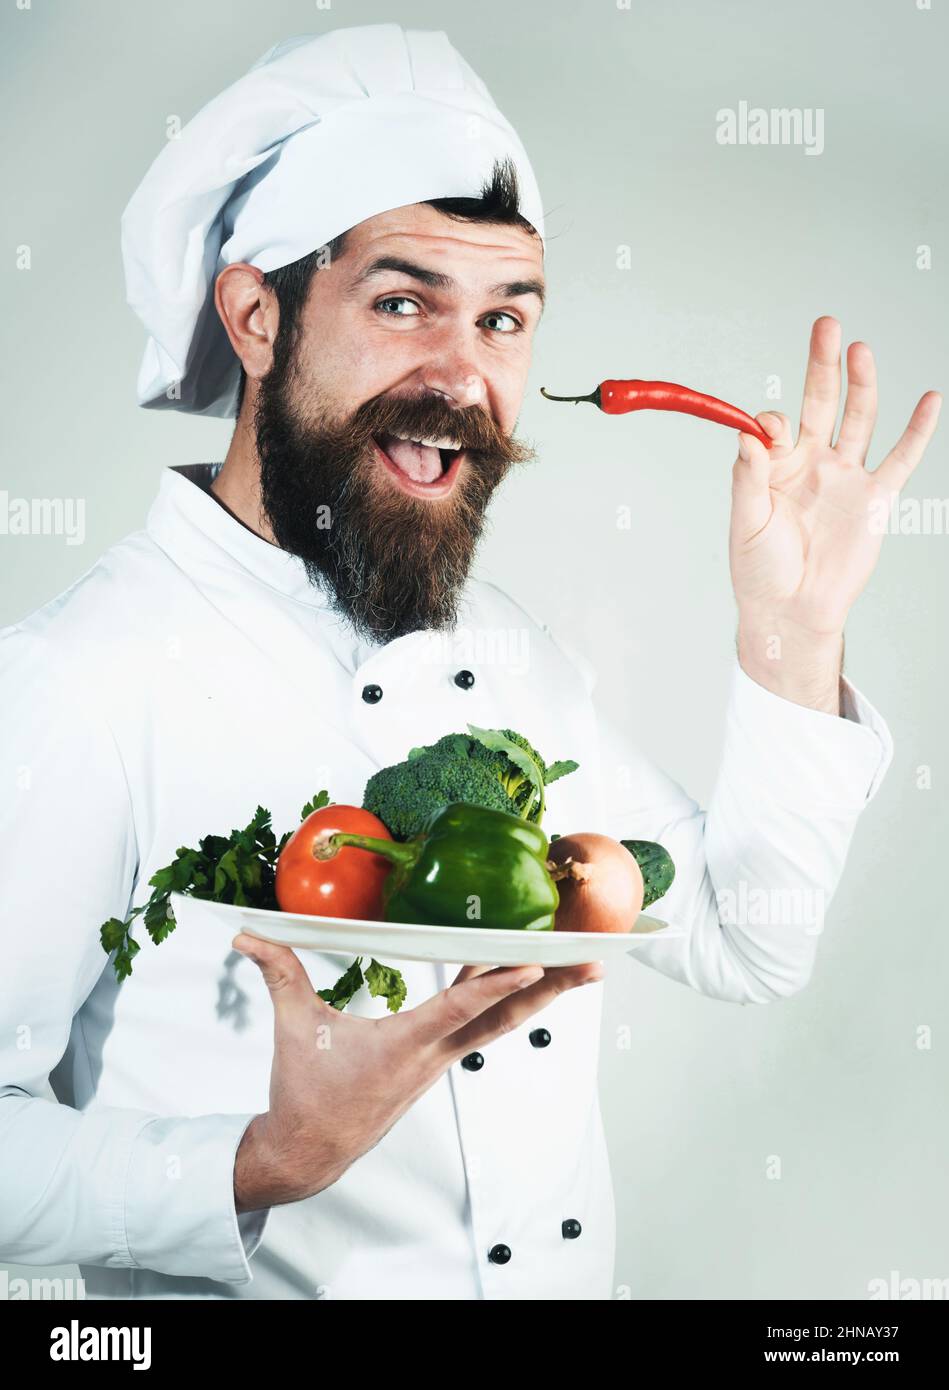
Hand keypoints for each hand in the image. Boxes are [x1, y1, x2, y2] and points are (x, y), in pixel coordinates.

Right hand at [231, 936, 602, 1212]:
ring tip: (578, 968)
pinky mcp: (434, 1062)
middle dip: (550, 989)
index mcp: (403, 1046)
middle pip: (503, 1015)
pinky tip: (517, 978)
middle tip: (592, 963)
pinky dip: (504, 1001)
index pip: (457, 1009)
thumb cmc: (305, 1093)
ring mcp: (438, 1060)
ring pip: (499, 1022)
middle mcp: (432, 1053)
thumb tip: (248, 934)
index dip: (496, 985)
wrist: (310, 1150)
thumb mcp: (292, 1029)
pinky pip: (480, 1026)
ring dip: (540, 995)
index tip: (534, 965)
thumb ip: (277, 974)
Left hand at [730, 316, 940, 708]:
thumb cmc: (760, 570)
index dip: (773, 421)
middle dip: (823, 365)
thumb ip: (748, 479)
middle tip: (826, 324)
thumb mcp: (745, 524)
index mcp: (774, 467)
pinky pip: (901, 458)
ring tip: (860, 349)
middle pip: (821, 402)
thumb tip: (750, 436)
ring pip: (859, 418)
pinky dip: (917, 429)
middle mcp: (811, 463)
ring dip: (862, 384)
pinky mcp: (874, 497)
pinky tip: (929, 398)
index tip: (771, 431)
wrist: (792, 610)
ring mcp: (845, 476)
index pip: (775, 424)